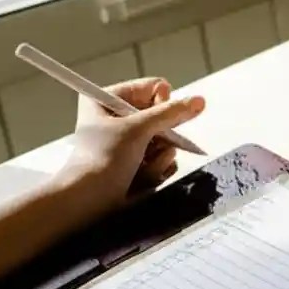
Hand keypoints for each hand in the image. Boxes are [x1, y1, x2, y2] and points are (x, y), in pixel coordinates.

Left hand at [56, 78, 204, 217]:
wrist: (88, 199)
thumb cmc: (103, 158)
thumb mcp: (137, 129)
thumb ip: (171, 113)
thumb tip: (199, 101)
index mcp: (108, 98)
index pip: (153, 88)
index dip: (162, 103)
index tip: (154, 121)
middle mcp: (119, 117)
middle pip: (164, 116)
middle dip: (161, 135)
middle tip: (148, 146)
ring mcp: (130, 141)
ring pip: (167, 140)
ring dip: (159, 156)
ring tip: (140, 166)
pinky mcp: (138, 161)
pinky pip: (164, 158)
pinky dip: (157, 168)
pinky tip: (141, 176)